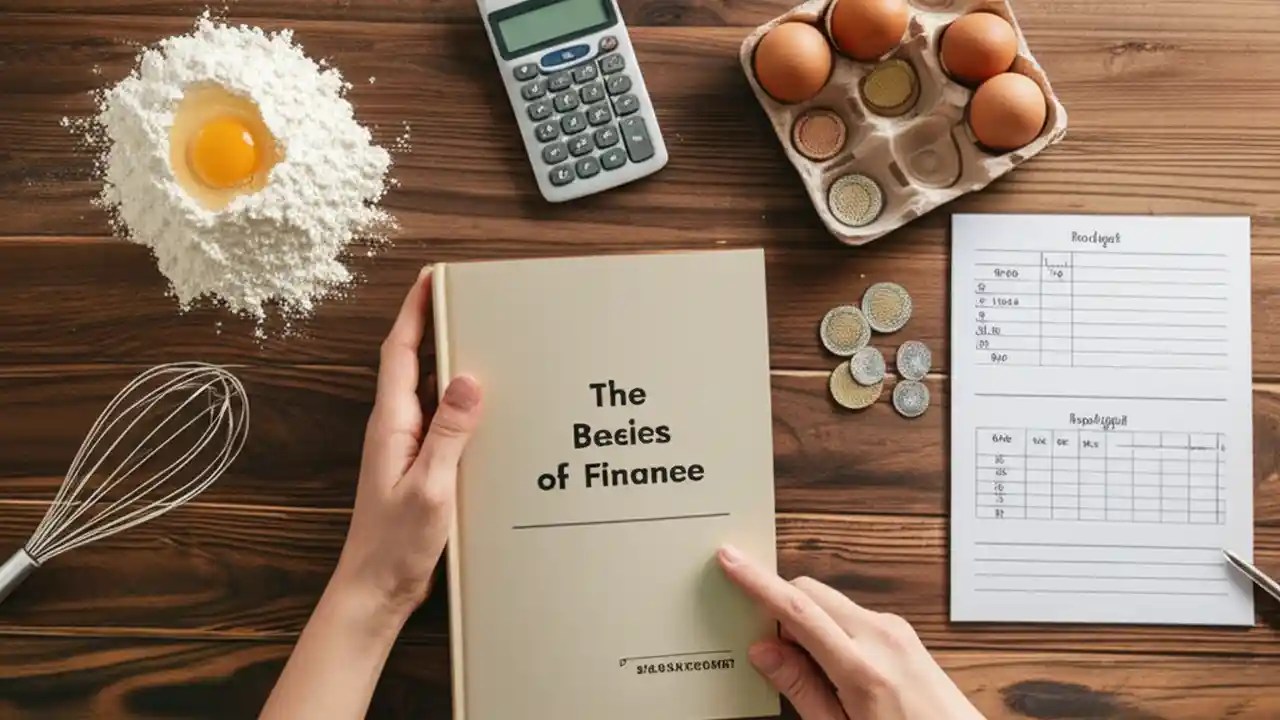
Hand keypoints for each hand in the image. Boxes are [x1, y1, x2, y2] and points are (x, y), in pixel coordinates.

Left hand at [333, 266, 483, 622]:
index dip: (415, 311)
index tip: (432, 277)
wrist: (374, 590)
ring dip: (451, 361)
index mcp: (391, 423)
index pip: (401, 351)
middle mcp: (395, 427)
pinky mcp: (419, 466)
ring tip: (484, 339)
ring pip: (430, 390)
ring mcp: (406, 446)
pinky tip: (488, 407)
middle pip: (415, 361)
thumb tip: (470, 378)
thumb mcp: (430, 486)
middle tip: (469, 298)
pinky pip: (441, 420)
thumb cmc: (393, 546)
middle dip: (436, 324)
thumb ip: (449, 433)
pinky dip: (461, 403)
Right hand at [717, 546, 983, 719]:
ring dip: (804, 618)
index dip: (758, 583)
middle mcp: (882, 637)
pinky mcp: (902, 632)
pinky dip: (827, 626)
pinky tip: (825, 661)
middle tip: (761, 643)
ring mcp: (895, 630)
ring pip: (829, 602)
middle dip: (778, 604)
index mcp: (863, 669)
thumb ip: (801, 689)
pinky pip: (850, 613)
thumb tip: (763, 651)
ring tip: (799, 665)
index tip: (731, 560)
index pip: (798, 611)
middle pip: (811, 593)